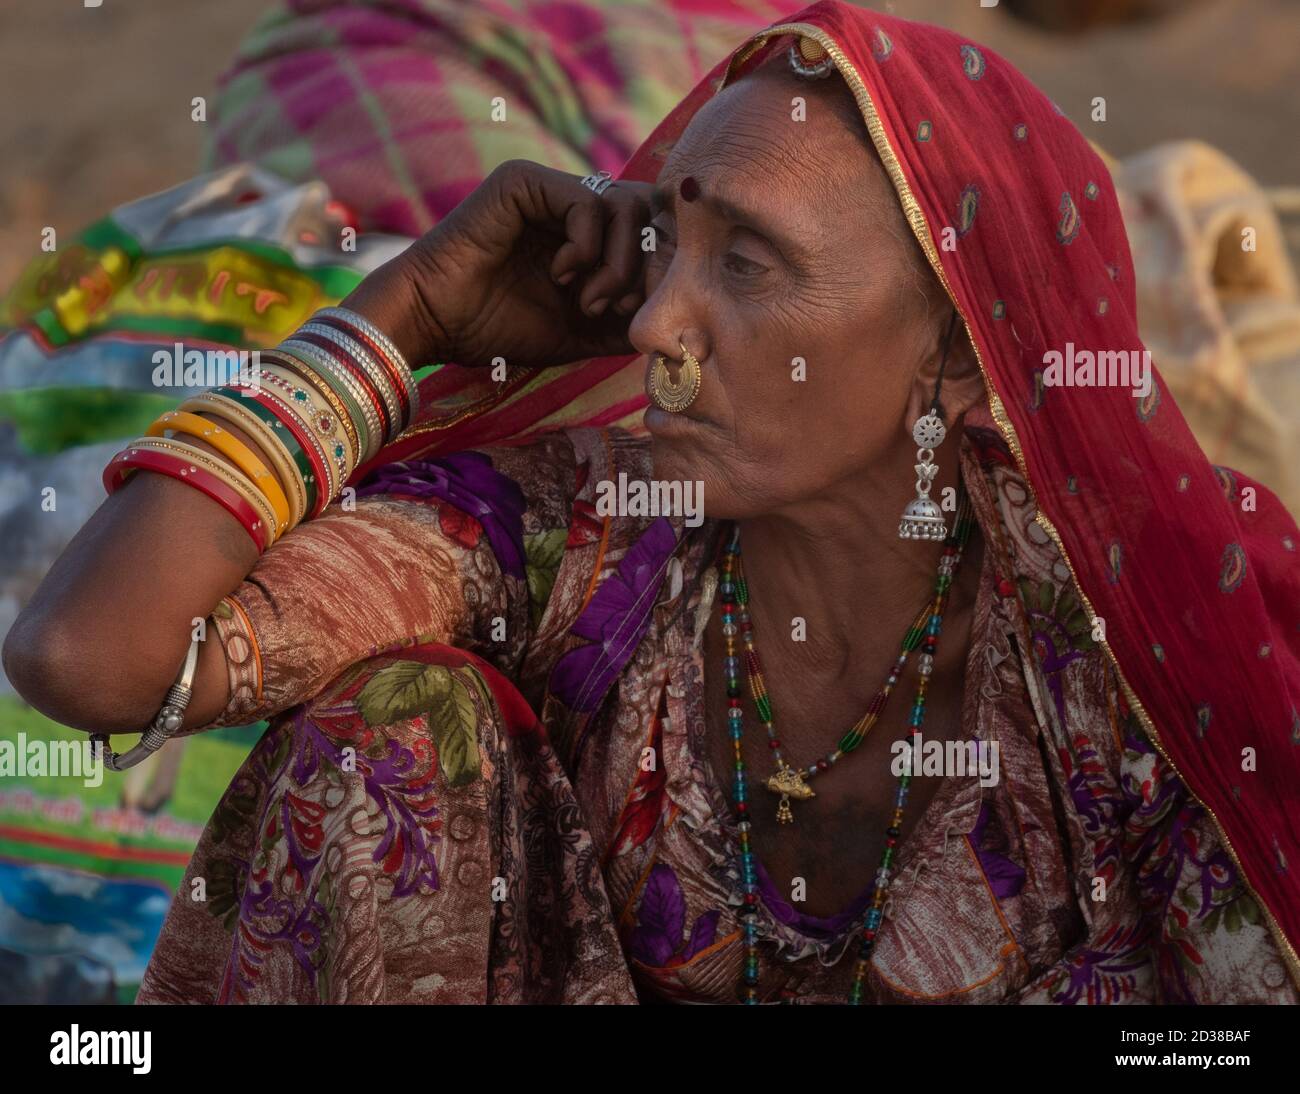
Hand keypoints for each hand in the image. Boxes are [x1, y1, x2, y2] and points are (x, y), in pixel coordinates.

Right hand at [342, 160, 652, 370]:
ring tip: (590, 299)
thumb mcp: (583, 332)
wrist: (437, 321)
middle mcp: (571, 206)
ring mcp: (550, 190)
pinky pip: (589, 201)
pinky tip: (561, 274)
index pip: (649, 232)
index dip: (659, 268)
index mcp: (586, 237)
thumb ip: (627, 320)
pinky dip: (588, 247)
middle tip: (617, 307)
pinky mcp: (527, 181)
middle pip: (647, 216)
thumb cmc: (500, 329)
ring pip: (626, 206)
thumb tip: (679, 323)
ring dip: (618, 263)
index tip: (642, 312)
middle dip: (643, 269)